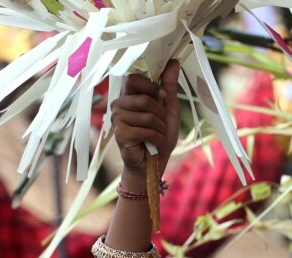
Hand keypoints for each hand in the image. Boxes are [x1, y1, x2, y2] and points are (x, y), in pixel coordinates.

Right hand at [111, 61, 180, 177]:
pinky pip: (145, 130)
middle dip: (159, 112)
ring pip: (147, 115)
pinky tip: (152, 143)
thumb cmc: (159, 136)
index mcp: (129, 96)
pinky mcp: (119, 132)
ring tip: (156, 135)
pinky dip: (156, 138)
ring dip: (159, 128)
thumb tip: (174, 61)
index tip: (161, 97)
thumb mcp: (169, 109)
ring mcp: (117, 118)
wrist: (154, 163)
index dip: (151, 87)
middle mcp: (119, 104)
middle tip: (159, 123)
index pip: (134, 78)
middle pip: (144, 98)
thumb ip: (169, 86)